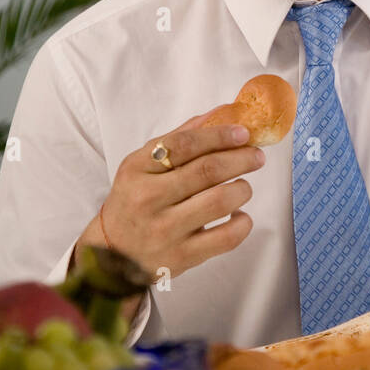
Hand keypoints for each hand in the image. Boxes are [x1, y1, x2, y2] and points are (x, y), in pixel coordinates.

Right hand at [75, 109, 266, 280]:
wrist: (113, 253)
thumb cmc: (135, 200)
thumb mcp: (142, 165)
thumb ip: (178, 137)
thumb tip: (221, 112)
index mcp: (137, 169)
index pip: (183, 144)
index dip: (219, 135)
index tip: (243, 133)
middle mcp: (148, 198)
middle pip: (207, 171)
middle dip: (241, 158)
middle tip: (256, 156)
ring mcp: (165, 230)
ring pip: (220, 201)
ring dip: (243, 189)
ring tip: (243, 186)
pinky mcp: (181, 257)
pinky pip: (226, 237)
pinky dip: (243, 222)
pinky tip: (238, 214)